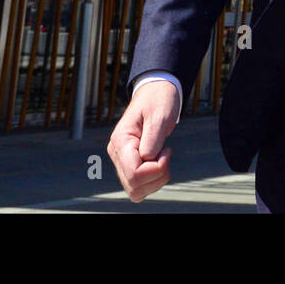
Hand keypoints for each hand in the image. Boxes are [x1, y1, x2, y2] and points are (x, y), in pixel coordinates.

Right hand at [108, 80, 179, 201]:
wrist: (156, 92)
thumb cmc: (158, 100)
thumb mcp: (159, 116)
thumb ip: (153, 141)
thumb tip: (148, 160)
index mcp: (121, 141)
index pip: (134, 174)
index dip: (156, 169)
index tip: (167, 151)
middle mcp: (117, 153)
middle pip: (134, 186)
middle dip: (157, 177)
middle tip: (166, 155)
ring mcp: (121, 160)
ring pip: (136, 191)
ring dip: (156, 181)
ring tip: (163, 157)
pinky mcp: (129, 163)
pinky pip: (139, 186)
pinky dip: (153, 180)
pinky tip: (160, 162)